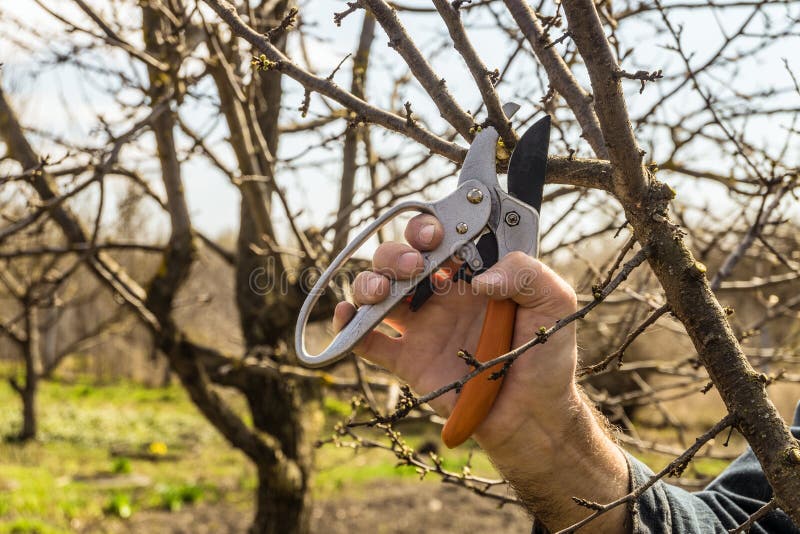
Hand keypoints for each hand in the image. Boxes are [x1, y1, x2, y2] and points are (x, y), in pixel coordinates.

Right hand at [332, 213, 578, 455]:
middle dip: (395, 253)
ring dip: (369, 284)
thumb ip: (527, 273)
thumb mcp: (555, 303)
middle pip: (398, 260)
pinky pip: (369, 342)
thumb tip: (481, 278)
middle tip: (412, 265)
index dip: (428, 226)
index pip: (439, 238)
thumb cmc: (547, 355)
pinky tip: (346, 317)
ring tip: (380, 294)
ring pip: (378, 293)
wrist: (533, 414)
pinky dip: (350, 328)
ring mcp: (422, 329)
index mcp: (471, 275)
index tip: (434, 232)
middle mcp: (441, 297)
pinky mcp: (409, 362)